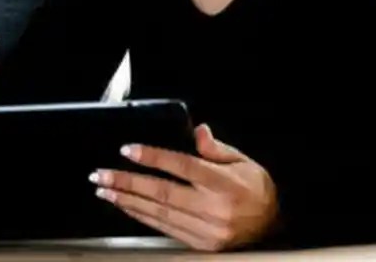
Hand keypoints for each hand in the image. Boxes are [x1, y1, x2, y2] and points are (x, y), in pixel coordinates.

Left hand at [91, 123, 277, 251]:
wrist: (275, 227)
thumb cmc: (256, 189)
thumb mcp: (243, 162)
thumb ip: (216, 148)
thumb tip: (197, 130)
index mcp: (225, 184)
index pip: (183, 167)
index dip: (153, 158)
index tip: (127, 150)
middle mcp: (214, 209)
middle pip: (162, 193)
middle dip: (126, 183)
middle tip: (100, 175)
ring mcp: (207, 231)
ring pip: (158, 213)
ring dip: (127, 201)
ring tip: (104, 190)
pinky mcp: (200, 245)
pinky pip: (164, 228)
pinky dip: (141, 216)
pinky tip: (125, 206)